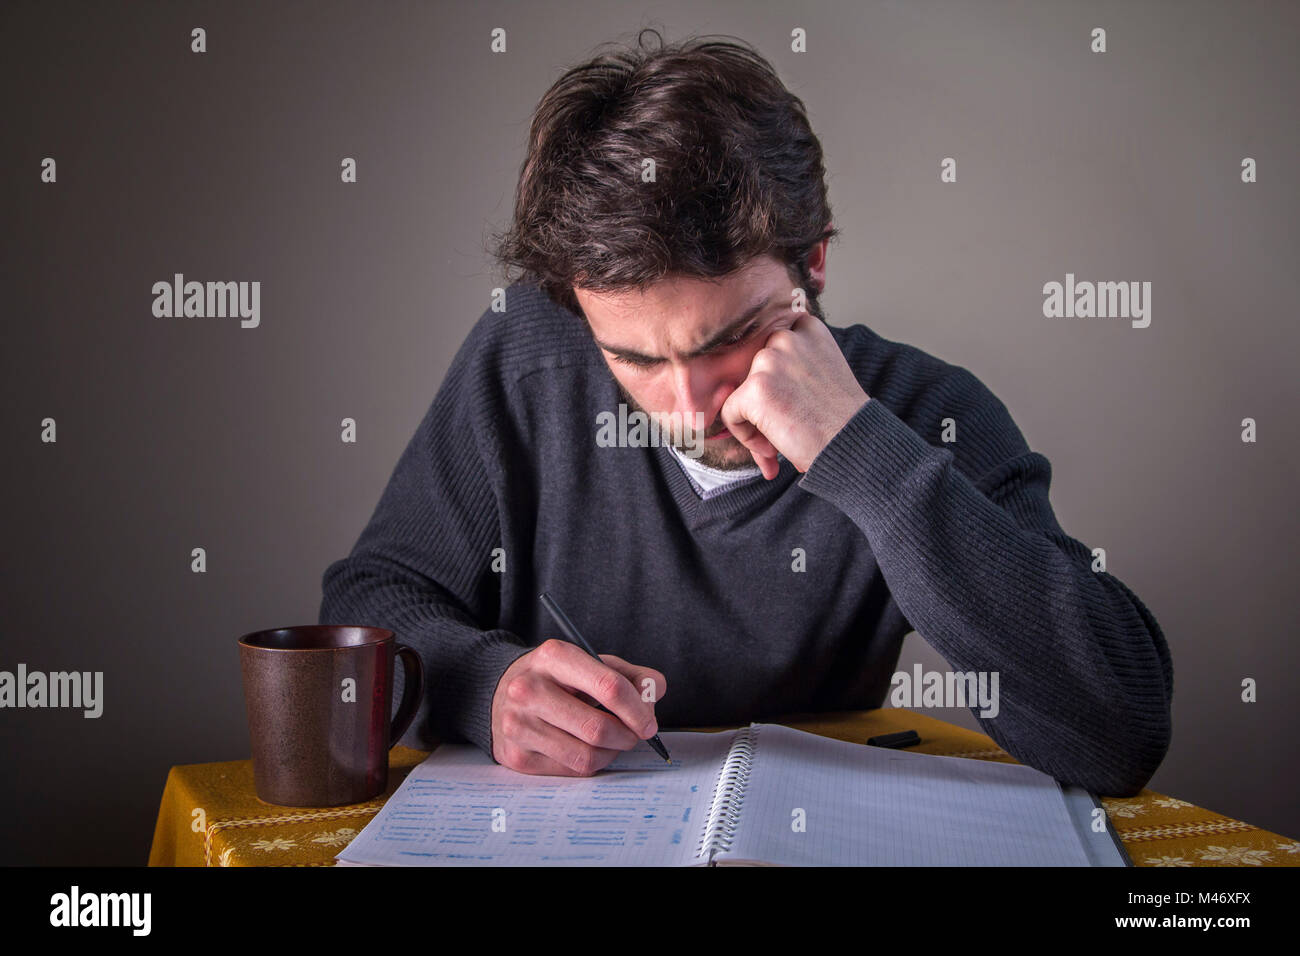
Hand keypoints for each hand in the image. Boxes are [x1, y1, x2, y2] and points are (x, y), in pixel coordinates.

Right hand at [490, 639, 666, 775]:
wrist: (499, 690)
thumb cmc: (558, 678)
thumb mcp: (593, 663)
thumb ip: (632, 677)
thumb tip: (653, 698)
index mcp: (554, 657)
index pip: (609, 686)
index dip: (638, 710)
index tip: (648, 724)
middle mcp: (529, 689)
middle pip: (598, 728)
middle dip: (626, 737)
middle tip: (632, 735)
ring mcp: (518, 724)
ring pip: (586, 756)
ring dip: (610, 754)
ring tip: (610, 741)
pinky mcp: (515, 755)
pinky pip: (570, 771)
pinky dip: (590, 764)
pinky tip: (586, 748)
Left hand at [720, 311, 869, 476]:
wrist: (853, 445)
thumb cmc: (840, 419)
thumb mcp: (823, 373)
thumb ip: (790, 365)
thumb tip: (746, 379)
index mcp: (808, 329)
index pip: (771, 348)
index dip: (776, 379)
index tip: (793, 401)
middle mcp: (787, 337)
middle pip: (752, 370)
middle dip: (764, 400)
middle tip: (788, 424)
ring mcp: (769, 360)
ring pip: (739, 391)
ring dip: (755, 418)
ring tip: (782, 436)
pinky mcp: (754, 387)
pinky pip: (730, 412)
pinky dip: (744, 435)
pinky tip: (771, 446)